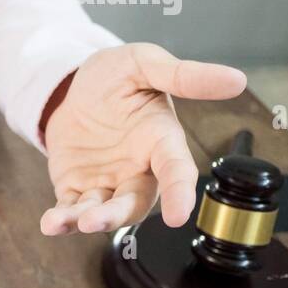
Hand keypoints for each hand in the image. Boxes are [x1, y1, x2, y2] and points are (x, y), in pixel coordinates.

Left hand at [40, 43, 245, 235]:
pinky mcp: (78, 186)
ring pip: (104, 211)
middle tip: (95, 221)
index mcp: (160, 140)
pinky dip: (62, 219)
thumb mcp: (145, 64)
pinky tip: (51, 224)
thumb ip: (184, 75)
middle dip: (117, 215)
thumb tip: (237, 79)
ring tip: (69, 222)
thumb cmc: (117, 75)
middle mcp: (138, 167)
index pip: (176, 171)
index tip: (178, 216)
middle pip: (135, 202)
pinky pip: (72, 208)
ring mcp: (107, 180)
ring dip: (88, 219)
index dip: (179, 194)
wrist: (74, 85)